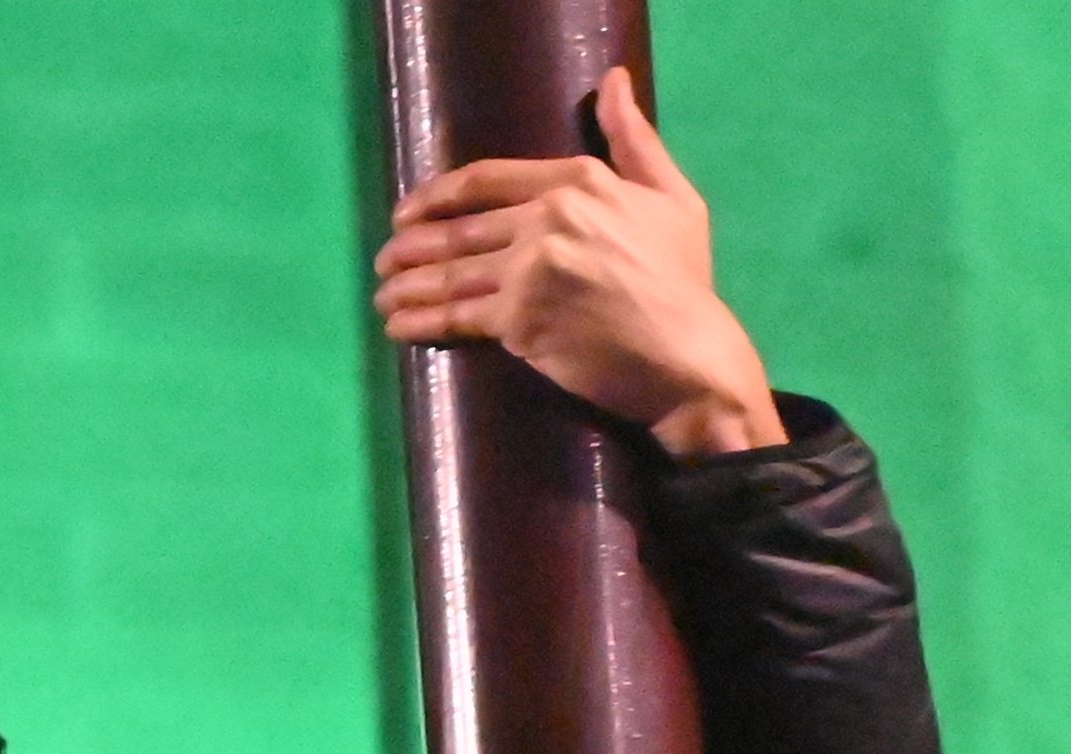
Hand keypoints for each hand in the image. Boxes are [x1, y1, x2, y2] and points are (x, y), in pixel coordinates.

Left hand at [373, 68, 781, 458]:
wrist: (689, 357)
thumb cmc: (683, 282)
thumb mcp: (671, 197)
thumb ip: (635, 139)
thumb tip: (613, 79)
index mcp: (578, 182)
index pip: (487, 179)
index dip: (438, 195)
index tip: (408, 211)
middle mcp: (548, 218)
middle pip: (461, 230)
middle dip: (413, 246)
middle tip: (384, 262)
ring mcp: (530, 269)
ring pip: (452, 274)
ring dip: (407, 286)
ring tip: (382, 296)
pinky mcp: (519, 321)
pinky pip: (459, 318)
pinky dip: (422, 323)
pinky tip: (398, 327)